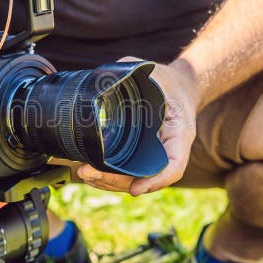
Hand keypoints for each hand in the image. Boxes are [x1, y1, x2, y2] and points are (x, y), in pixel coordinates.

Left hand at [76, 59, 198, 195]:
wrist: (178, 86)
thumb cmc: (167, 80)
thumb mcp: (154, 73)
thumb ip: (131, 74)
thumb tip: (102, 80)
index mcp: (179, 133)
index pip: (173, 165)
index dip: (155, 180)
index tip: (135, 189)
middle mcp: (167, 150)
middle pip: (145, 177)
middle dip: (115, 181)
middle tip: (88, 173)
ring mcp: (153, 155)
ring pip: (132, 179)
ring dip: (107, 182)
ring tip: (83, 173)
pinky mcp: (139, 155)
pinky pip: (126, 172)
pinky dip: (107, 176)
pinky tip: (88, 171)